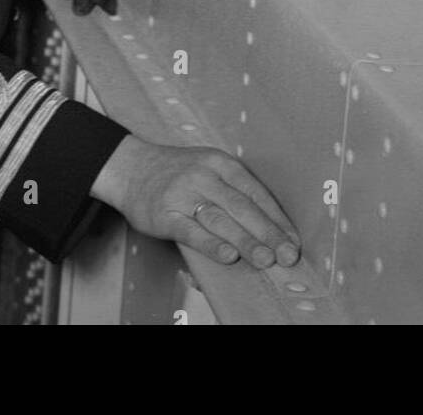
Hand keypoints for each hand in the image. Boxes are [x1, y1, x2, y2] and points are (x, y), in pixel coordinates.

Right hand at [89, 135, 300, 269]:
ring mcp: (183, 194)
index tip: (293, 241)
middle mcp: (203, 175)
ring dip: (246, 241)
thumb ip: (232, 190)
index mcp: (219, 162)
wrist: (129, 167)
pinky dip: (212, 245)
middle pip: (242, 207)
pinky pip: (192, 231)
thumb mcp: (206, 167)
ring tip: (266, 260)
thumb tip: (269, 227)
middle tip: (287, 255)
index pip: (255, 192)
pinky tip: (229, 256)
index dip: (276, 218)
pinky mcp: (165, 214)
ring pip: (221, 220)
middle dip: (268, 233)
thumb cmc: (175, 172)